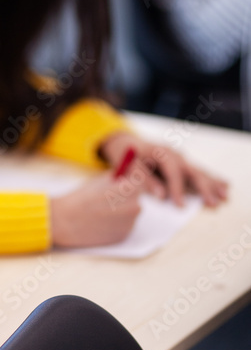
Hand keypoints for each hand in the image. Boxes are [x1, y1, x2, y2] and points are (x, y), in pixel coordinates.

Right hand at [51, 172, 141, 247]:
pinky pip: (125, 226)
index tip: (121, 183)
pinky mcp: (124, 236)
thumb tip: (129, 176)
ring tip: (101, 211)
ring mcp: (131, 223)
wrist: (66, 221)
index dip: (128, 182)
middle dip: (125, 197)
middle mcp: (135, 206)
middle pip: (136, 198)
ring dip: (121, 211)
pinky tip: (101, 222)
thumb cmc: (81, 198)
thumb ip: (118, 177)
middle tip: (108, 198)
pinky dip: (116, 224)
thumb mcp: (101, 180)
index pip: (139, 182)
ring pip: (130, 213)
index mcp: (129, 189)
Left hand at [99, 131, 227, 207]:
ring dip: (212, 184)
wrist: (126, 143)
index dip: (177, 189)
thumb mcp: (128, 165)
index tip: (180, 206)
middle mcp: (174, 154)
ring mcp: (180, 158)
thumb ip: (144, 179)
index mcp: (161, 152)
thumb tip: (162, 196)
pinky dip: (211, 179)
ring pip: (199, 171)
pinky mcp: (182, 164)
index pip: (173, 172)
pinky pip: (198, 172)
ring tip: (225, 196)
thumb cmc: (125, 155)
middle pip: (192, 170)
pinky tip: (225, 186)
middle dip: (203, 187)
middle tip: (213, 203)